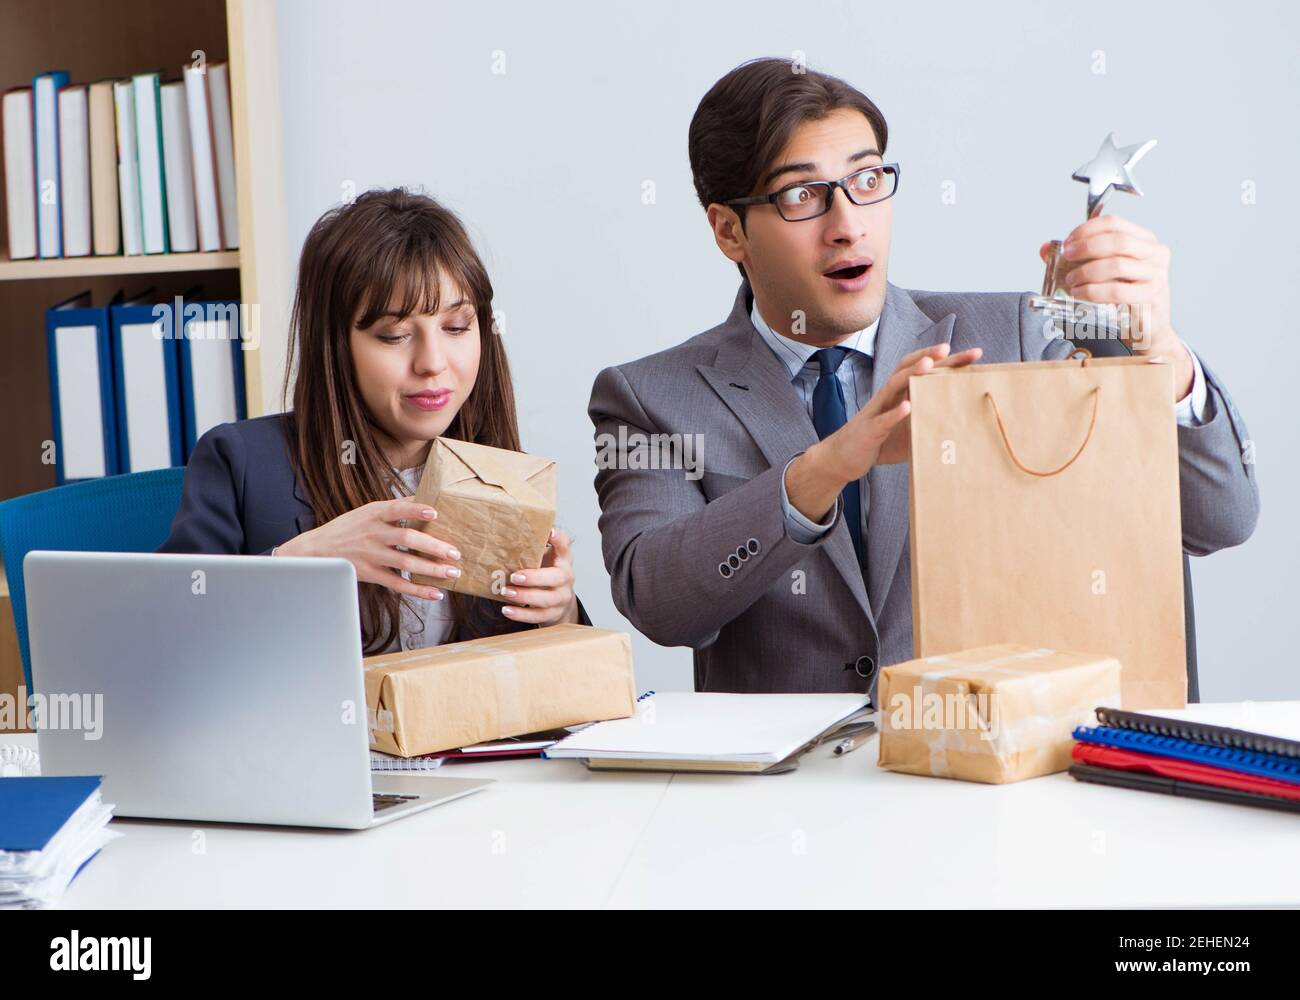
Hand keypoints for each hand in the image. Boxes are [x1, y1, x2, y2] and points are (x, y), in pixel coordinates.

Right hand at [274, 498, 461, 601]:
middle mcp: (372, 533)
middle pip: (406, 538)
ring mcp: (370, 555)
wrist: (316, 549)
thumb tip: (427, 500)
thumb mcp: (367, 511)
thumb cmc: (349, 527)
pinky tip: (435, 593)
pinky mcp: (369, 574)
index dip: (416, 510)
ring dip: (431, 569)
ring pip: (405, 563)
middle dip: (434, 546)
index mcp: (374, 513)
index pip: (397, 508)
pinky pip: (397, 584)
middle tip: (455, 553)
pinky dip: (418, 590)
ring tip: (452, 572)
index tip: (435, 512)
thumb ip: (395, 508)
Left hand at [499, 527, 578, 625]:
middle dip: (535, 577)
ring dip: (525, 596)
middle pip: (557, 577)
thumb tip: (509, 532)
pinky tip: (507, 610)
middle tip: (515, 577)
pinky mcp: (553, 614)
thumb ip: (533, 547)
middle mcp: (566, 578)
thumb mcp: (545, 558)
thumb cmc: (547, 574)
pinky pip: (538, 616)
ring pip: (546, 599)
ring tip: (506, 592)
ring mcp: (561, 598)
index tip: (551, 532)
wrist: (560, 601)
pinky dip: (521, 614)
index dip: (559, 539)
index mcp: (563, 560)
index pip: (565, 547)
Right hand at [785, 342, 981, 521]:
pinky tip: (907, 407)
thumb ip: (928, 424)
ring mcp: (876, 411)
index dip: (947, 361)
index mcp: (899, 394)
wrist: (841, 459)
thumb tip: (961, 428)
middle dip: (931, 357)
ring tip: (929, 365)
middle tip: (952, 348)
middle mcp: (888, 396)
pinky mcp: (868, 430)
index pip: (924, 370)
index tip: (974, 354)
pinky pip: (882, 419)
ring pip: (893, 386)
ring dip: (911, 374)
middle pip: (909, 369)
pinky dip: (895, 413)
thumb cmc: (878, 443)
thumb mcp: (908, 432)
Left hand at [1040, 213, 1192, 398]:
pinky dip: (1093, 291)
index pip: (1114, 223)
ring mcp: (1156, 275)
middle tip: (1067, 257)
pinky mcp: (1151, 297)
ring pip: (1117, 265)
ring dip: (1087, 272)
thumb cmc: (1123, 296)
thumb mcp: (1103, 272)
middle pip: (1118, 241)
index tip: (1068, 242)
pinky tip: (1079, 294)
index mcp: (1145, 240)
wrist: (1146, 327)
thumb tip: (1045, 249)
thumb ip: (1077, 258)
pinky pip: (1117, 291)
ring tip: (1071, 281)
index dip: (1087, 230)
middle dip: (1086, 248)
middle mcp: (1155, 254)